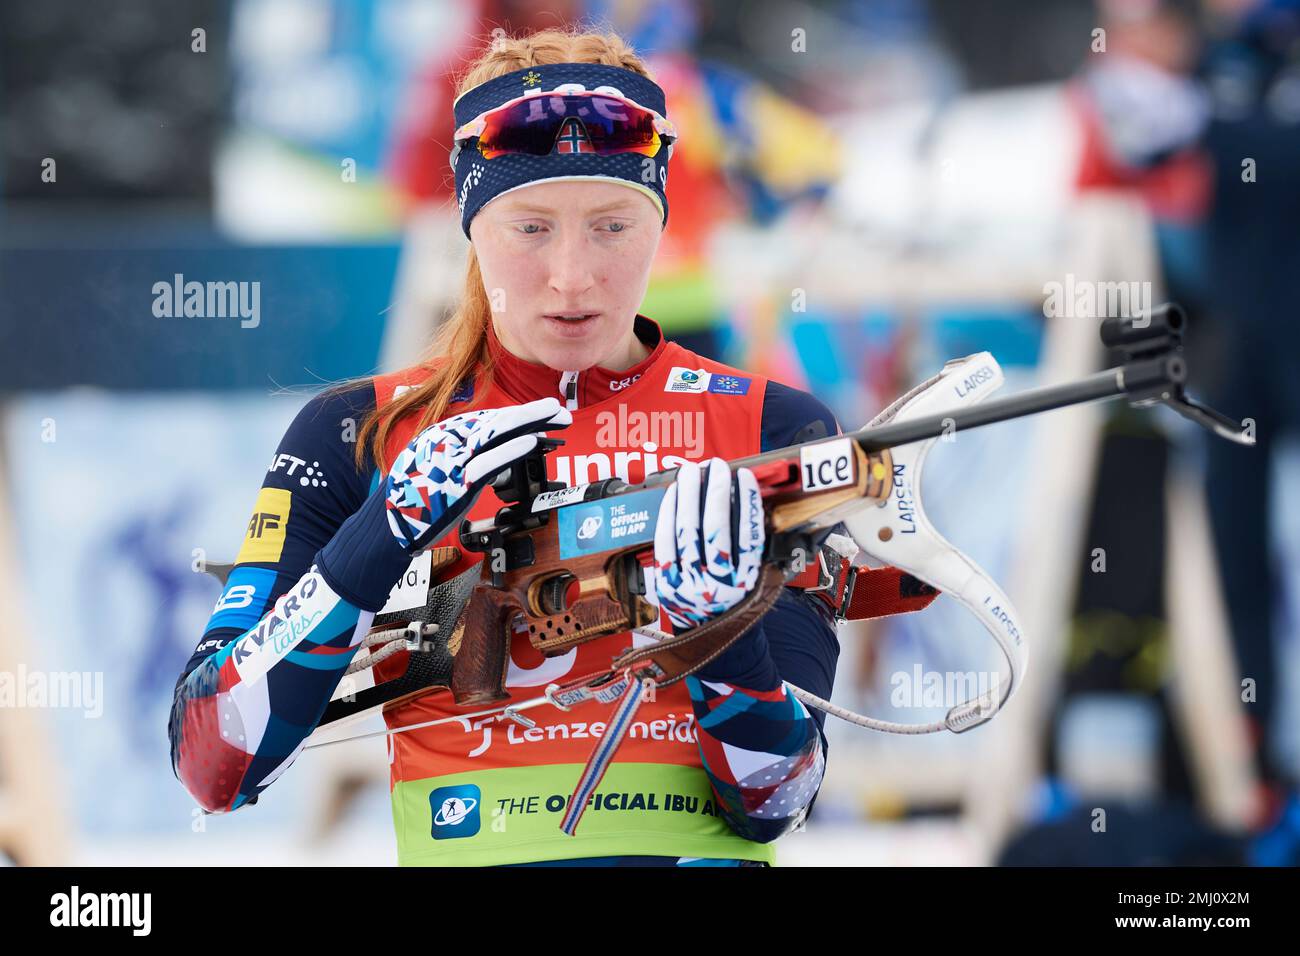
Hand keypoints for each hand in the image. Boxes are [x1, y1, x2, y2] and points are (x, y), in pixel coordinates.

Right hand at [385, 397, 570, 552]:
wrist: (385, 529)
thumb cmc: (413, 502)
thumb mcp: (439, 472)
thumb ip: (467, 462)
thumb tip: (497, 461)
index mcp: (443, 436)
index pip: (487, 421)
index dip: (518, 416)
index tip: (543, 413)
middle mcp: (447, 440)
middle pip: (496, 421)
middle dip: (530, 414)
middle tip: (558, 409)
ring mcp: (451, 460)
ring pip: (495, 433)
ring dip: (529, 422)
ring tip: (556, 415)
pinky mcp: (455, 482)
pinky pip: (488, 461)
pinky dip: (512, 449)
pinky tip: (532, 441)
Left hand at [646, 457, 764, 630]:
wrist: (710, 635)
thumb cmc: (736, 599)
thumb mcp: (756, 576)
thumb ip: (752, 542)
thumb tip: (743, 496)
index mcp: (746, 582)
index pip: (748, 534)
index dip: (747, 501)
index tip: (745, 476)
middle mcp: (716, 584)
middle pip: (714, 528)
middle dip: (714, 491)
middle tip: (715, 466)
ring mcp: (687, 584)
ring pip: (686, 530)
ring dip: (688, 494)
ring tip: (691, 471)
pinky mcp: (665, 582)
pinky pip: (663, 540)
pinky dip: (667, 513)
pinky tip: (673, 493)